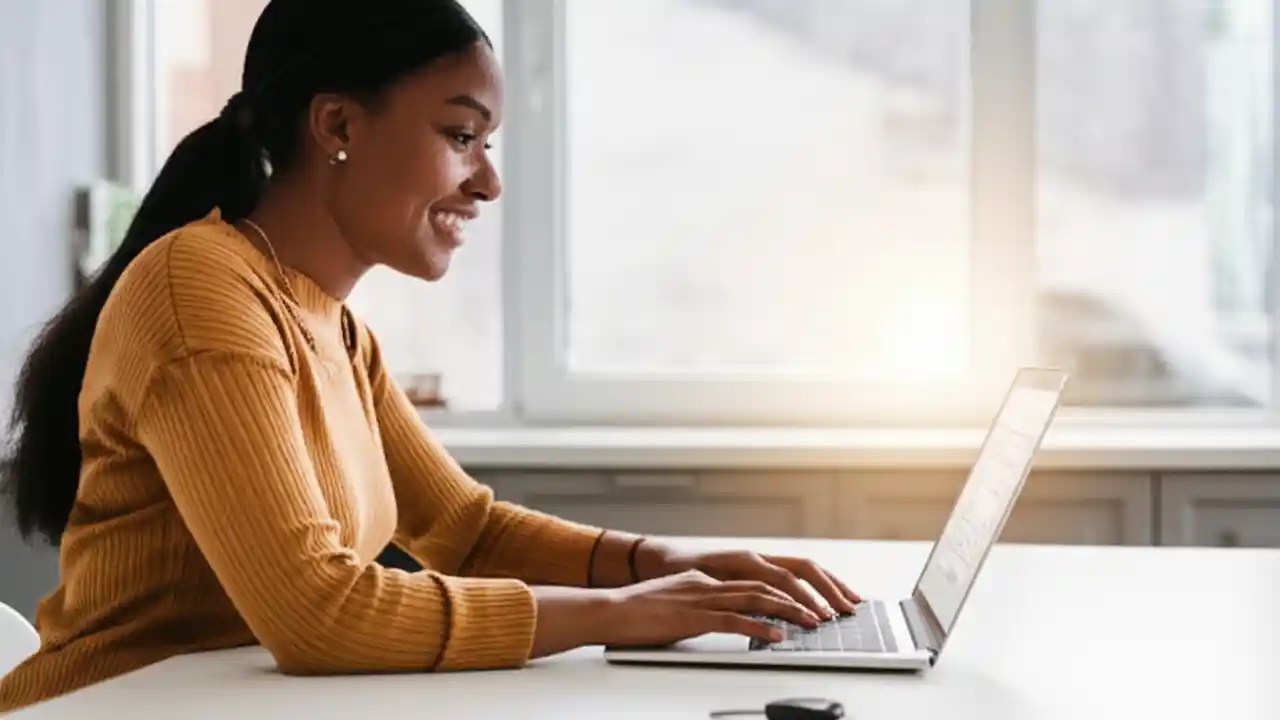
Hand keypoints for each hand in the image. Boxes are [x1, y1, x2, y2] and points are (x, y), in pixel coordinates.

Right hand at [603, 569, 822, 647]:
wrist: (609, 610)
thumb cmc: (636, 613)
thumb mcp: (675, 604)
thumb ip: (700, 608)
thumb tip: (722, 619)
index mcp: (706, 579)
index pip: (757, 580)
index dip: (788, 591)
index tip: (811, 601)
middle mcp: (709, 582)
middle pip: (765, 584)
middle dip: (800, 597)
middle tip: (826, 610)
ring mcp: (702, 597)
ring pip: (757, 598)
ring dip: (790, 611)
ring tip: (813, 622)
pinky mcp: (693, 616)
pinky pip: (734, 620)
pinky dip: (760, 627)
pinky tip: (778, 636)